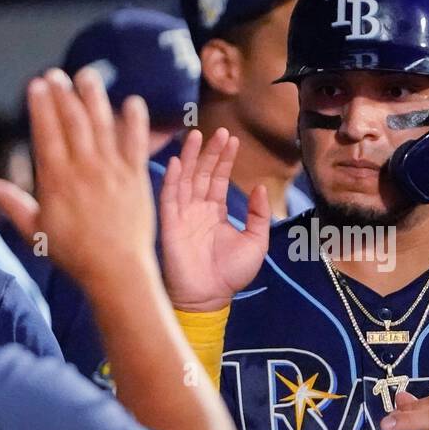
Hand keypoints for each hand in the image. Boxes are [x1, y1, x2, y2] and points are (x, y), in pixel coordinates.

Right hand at [0, 69, 156, 288]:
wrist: (116, 270)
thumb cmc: (73, 253)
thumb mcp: (35, 230)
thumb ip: (11, 203)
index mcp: (56, 181)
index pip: (46, 133)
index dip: (41, 106)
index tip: (36, 84)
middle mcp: (84, 170)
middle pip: (73, 122)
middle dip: (63, 94)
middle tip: (57, 74)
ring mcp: (112, 171)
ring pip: (103, 125)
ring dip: (94, 97)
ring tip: (87, 75)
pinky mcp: (136, 177)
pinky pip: (137, 143)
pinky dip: (136, 121)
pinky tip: (133, 101)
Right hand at [159, 128, 270, 311]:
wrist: (209, 299)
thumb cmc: (230, 274)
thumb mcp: (256, 241)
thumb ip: (258, 214)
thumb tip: (259, 186)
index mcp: (215, 211)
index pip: (218, 178)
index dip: (224, 158)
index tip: (231, 139)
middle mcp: (196, 209)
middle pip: (202, 173)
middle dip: (209, 152)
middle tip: (219, 130)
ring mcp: (182, 215)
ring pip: (185, 179)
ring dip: (189, 157)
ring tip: (196, 135)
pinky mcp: (170, 225)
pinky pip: (169, 197)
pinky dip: (172, 179)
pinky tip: (177, 162)